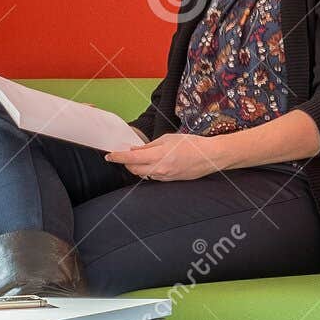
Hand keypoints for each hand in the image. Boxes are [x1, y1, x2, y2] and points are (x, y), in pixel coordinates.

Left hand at [106, 132, 222, 180]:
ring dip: (137, 167)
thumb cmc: (192, 144)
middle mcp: (160, 169)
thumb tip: (135, 150)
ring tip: (140, 158)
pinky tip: (152, 163)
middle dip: (126, 162)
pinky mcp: (170, 181)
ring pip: (142, 174)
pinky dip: (148, 170)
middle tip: (125, 154)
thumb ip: (149, 146)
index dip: (117, 157)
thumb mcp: (168, 139)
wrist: (210, 157)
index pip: (131, 158)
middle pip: (134, 169)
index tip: (109, 156)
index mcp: (159, 156)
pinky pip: (153, 177)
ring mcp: (165, 177)